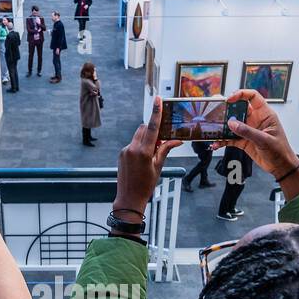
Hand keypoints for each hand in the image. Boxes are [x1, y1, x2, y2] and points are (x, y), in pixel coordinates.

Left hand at [114, 97, 180, 217]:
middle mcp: (132, 148)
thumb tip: (177, 141)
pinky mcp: (121, 153)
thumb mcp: (158, 167)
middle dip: (153, 130)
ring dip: (146, 139)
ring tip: (151, 154)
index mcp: (143, 152)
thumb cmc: (146, 185)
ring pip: (138, 135)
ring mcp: (125, 150)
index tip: (158, 99)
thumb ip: (165, 150)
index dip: (156, 112)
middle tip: (161, 142)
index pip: (152, 127)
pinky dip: (140, 146)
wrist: (129, 198)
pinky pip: (133, 143)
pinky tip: (142, 160)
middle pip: (144, 128)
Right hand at [216, 89, 298, 182]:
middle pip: (239, 109)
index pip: (253, 97)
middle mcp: (255, 120)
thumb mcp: (264, 140)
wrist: (280, 166)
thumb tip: (232, 123)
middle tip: (216, 111)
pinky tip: (216, 144)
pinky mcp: (243, 141)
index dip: (241, 94)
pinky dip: (222, 140)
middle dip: (227, 110)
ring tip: (213, 129)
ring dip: (223, 127)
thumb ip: (247, 131)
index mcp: (264, 114)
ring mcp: (248, 130)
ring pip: (232, 124)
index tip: (230, 99)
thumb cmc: (279, 151)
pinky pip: (230, 138)